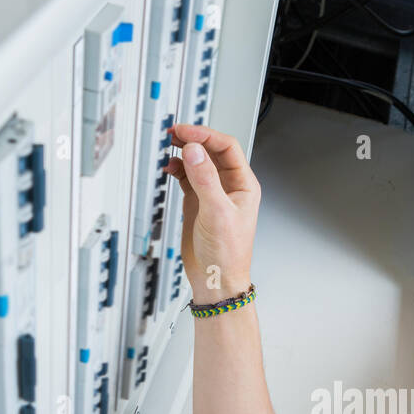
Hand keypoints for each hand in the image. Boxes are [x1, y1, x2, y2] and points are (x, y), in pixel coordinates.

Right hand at [163, 123, 260, 299]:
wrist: (215, 280)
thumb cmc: (228, 254)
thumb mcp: (217, 212)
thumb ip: (205, 179)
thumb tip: (194, 151)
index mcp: (244, 185)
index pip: (227, 148)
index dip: (206, 136)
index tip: (185, 132)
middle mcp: (229, 186)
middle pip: (212, 151)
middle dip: (194, 139)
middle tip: (173, 133)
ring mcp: (212, 193)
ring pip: (198, 162)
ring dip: (184, 153)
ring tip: (169, 146)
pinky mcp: (198, 203)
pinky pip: (187, 177)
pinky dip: (177, 169)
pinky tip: (169, 168)